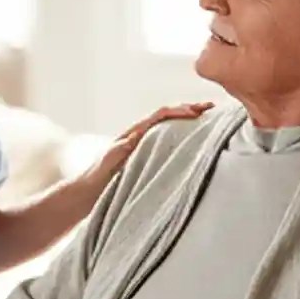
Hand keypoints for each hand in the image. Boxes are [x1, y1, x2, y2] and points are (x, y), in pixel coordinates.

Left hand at [78, 102, 212, 190]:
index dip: (178, 111)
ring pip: (171, 127)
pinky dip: (184, 136)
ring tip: (210, 118)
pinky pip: (169, 142)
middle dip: (189, 109)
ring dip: (189, 120)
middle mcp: (141, 135)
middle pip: (168, 116)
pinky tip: (198, 141)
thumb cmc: (96, 177)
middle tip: (212, 107)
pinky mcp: (148, 156)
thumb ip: (117, 150)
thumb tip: (134, 136)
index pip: (159, 115)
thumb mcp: (106, 163)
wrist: (88, 191)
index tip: (196, 113)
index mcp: (134, 133)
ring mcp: (145, 145)